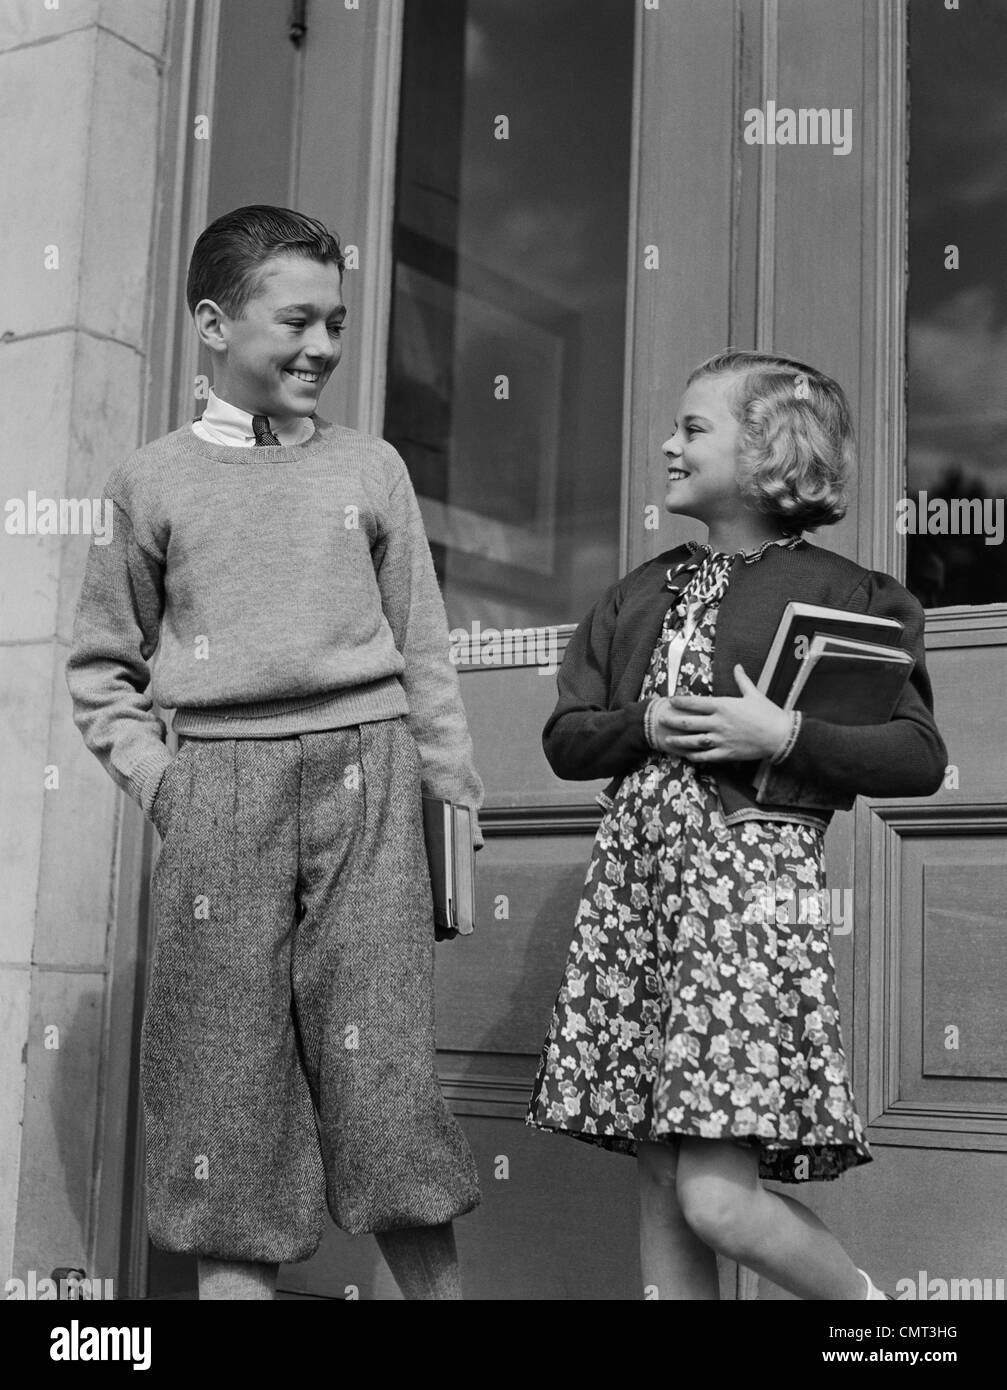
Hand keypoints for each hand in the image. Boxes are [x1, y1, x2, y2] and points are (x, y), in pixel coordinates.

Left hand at [653, 664, 791, 762]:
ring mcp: (721, 739)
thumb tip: (737, 666)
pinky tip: (687, 756)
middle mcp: (718, 722)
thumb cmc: (768, 713)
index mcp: (723, 706)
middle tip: (662, 720)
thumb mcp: (754, 693)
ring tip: (667, 740)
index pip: (696, 703)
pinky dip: (695, 756)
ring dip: (679, 741)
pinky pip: (706, 756)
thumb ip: (742, 680)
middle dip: (673, 721)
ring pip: (693, 741)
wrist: (780, 735)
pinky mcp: (726, 753)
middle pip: (689, 722)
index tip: (670, 701)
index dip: (681, 702)